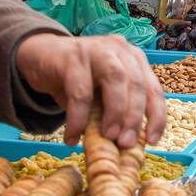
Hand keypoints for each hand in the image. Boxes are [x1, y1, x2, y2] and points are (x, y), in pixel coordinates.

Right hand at [15, 33, 166, 148]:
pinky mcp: (72, 56)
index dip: (157, 116)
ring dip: (115, 112)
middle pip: (136, 83)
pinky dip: (78, 118)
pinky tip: (72, 137)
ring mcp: (97, 49)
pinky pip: (79, 91)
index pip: (153, 88)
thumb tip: (127, 145)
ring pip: (114, 79)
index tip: (152, 141)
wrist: (38, 57)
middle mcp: (120, 50)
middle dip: (134, 117)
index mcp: (134, 60)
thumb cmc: (75, 81)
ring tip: (108, 137)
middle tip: (126, 143)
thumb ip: (114, 112)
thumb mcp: (100, 97)